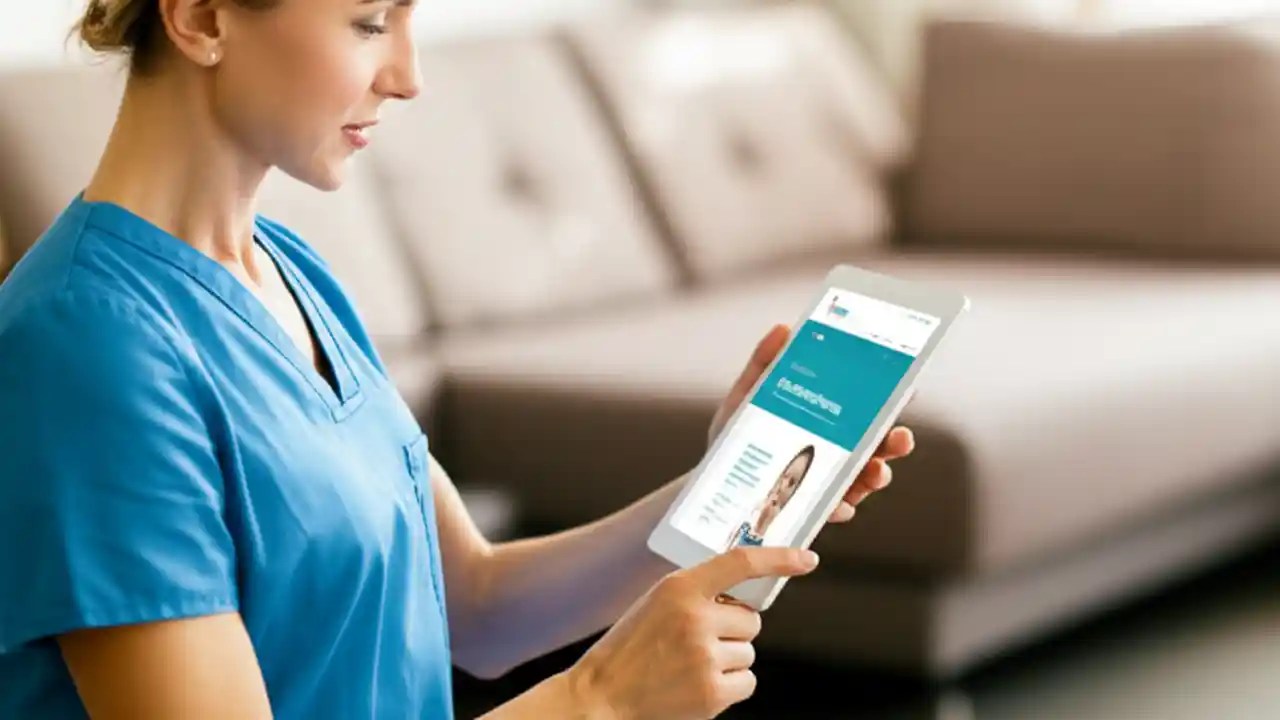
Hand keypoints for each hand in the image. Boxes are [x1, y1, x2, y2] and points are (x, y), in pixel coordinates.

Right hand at [568, 547, 819, 718]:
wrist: (601, 698)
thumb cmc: (630, 650)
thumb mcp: (657, 605)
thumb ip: (696, 595)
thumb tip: (744, 601)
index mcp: (678, 588)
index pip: (741, 562)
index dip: (779, 558)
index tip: (806, 560)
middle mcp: (695, 618)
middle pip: (750, 620)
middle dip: (732, 632)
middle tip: (695, 644)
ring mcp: (705, 657)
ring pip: (748, 653)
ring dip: (729, 660)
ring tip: (689, 667)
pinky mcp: (712, 693)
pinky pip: (747, 681)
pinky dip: (730, 686)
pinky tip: (698, 686)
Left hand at [709, 324, 916, 523]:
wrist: (709, 480)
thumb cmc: (736, 435)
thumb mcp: (746, 396)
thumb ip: (763, 363)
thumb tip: (783, 328)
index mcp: (829, 422)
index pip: (868, 410)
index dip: (892, 402)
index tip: (907, 391)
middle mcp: (836, 453)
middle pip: (877, 447)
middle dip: (894, 443)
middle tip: (901, 438)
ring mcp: (829, 483)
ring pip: (865, 480)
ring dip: (877, 475)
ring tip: (876, 471)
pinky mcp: (813, 510)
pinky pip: (833, 510)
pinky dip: (839, 507)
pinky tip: (839, 504)